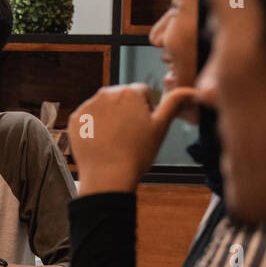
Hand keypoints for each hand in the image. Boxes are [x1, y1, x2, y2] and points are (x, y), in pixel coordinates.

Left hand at [69, 84, 196, 194]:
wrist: (108, 177)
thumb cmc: (137, 154)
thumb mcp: (161, 128)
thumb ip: (174, 103)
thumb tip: (190, 90)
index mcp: (130, 92)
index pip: (142, 93)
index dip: (146, 111)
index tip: (143, 129)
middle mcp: (106, 93)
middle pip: (121, 98)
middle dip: (127, 112)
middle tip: (129, 137)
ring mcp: (88, 106)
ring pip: (104, 107)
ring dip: (110, 118)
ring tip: (115, 141)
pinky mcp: (75, 119)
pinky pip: (87, 118)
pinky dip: (93, 127)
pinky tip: (101, 142)